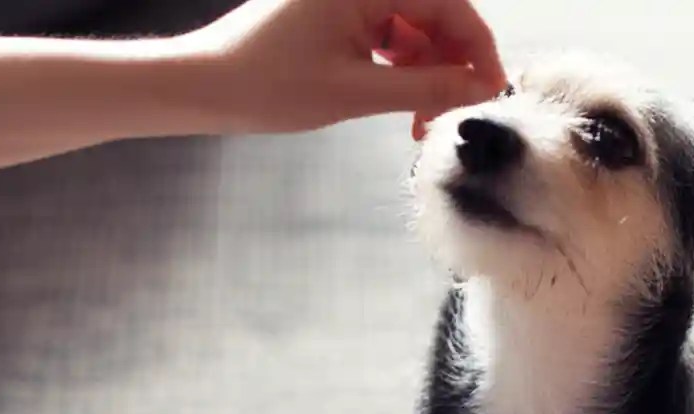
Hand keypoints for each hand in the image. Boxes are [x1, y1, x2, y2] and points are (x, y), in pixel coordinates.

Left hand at [176, 0, 506, 135]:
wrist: (203, 86)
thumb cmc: (267, 85)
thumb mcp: (356, 92)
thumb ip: (426, 87)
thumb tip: (479, 87)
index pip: (449, 6)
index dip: (478, 50)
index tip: (490, 91)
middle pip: (435, 15)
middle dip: (451, 65)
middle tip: (451, 113)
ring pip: (413, 28)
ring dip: (426, 74)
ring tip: (420, 122)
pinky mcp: (336, 12)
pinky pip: (387, 34)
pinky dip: (400, 69)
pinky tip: (401, 106)